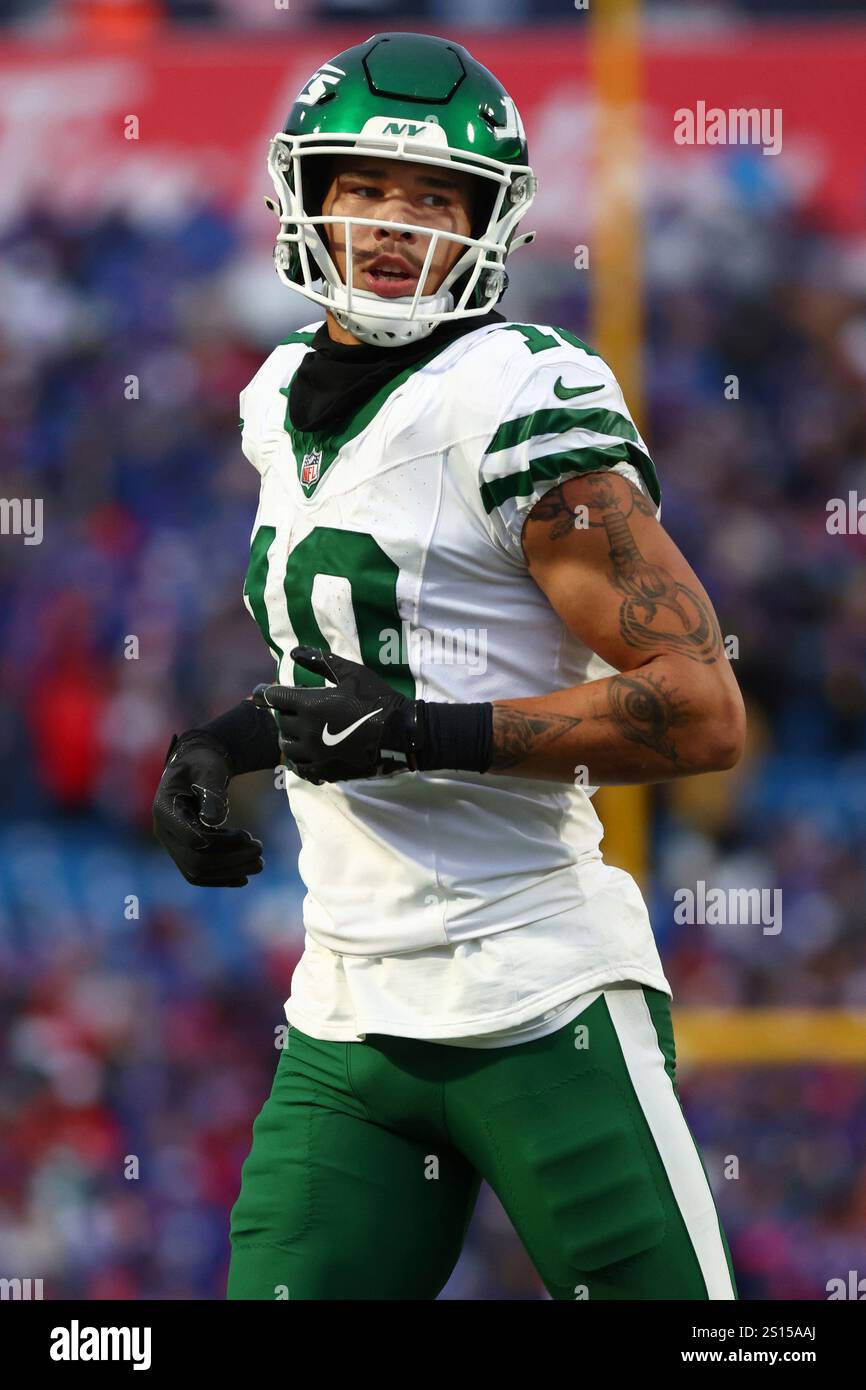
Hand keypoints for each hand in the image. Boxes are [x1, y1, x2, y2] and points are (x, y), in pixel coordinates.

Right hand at [152, 732, 263, 885]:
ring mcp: (172, 843)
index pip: (189, 838)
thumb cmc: (203, 763)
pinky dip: (221, 877)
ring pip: (197, 871)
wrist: (196, 766)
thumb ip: (212, 792)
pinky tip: (244, 877)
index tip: (246, 835)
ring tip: (259, 863)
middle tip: (260, 851)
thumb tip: (213, 820)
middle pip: (194, 860)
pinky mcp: (183, 850)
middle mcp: (164, 830)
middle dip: (230, 860)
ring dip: (230, 871)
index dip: (219, 842)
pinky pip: (199, 872)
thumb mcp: (209, 770)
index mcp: (165, 808)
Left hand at [260, 647, 416, 783]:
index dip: (272, 692)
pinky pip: (301, 768)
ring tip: (300, 731)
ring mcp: (315, 754)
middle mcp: (306, 731)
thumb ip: (320, 661)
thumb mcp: (351, 672)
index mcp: (310, 705)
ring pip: (287, 747)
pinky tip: (307, 754)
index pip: (276, 698)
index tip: (271, 691)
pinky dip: (299, 760)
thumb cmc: (377, 698)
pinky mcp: (325, 770)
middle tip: (297, 708)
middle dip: (285, 713)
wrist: (400, 733)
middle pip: (280, 722)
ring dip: (289, 737)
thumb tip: (294, 652)